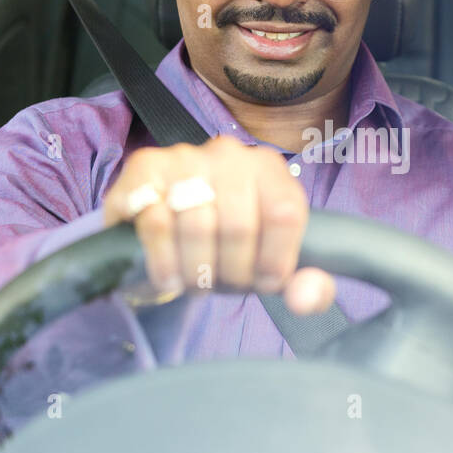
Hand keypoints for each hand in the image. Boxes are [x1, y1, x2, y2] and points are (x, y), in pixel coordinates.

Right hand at [101, 135, 335, 314]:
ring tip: (192, 283)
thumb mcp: (275, 272)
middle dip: (229, 272)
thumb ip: (309, 289)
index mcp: (271, 170)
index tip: (262, 283)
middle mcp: (230, 154)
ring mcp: (185, 157)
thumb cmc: (232, 251)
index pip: (285, 214)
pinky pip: (155, 221)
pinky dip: (162, 260)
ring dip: (194, 272)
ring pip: (197, 226)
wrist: (169, 232)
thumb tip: (305, 299)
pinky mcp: (144, 168)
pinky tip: (167, 277)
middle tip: (219, 285)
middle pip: (239, 226)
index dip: (274, 260)